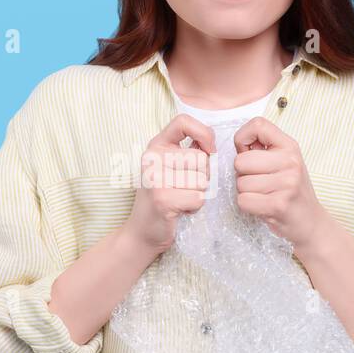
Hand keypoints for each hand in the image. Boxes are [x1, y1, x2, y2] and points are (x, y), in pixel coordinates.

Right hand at [122, 114, 215, 254]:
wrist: (143, 231)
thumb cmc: (164, 197)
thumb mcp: (171, 168)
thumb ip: (188, 151)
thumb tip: (210, 143)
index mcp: (155, 146)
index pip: (183, 121)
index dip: (204, 133)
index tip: (208, 150)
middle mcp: (152, 158)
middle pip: (201, 158)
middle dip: (203, 176)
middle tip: (186, 188)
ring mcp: (155, 178)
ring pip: (202, 180)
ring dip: (198, 194)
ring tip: (181, 198)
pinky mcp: (162, 199)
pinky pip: (198, 198)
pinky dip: (194, 208)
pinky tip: (180, 210)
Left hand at [232, 116, 326, 248]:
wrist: (310, 222)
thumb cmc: (290, 191)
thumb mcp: (283, 163)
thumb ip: (261, 150)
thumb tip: (237, 145)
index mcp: (289, 146)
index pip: (258, 124)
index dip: (242, 138)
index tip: (247, 152)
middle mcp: (290, 161)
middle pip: (241, 161)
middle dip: (242, 174)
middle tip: (258, 182)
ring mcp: (286, 183)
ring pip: (240, 183)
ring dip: (246, 192)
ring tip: (264, 195)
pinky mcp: (278, 204)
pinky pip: (243, 200)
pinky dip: (248, 206)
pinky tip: (263, 207)